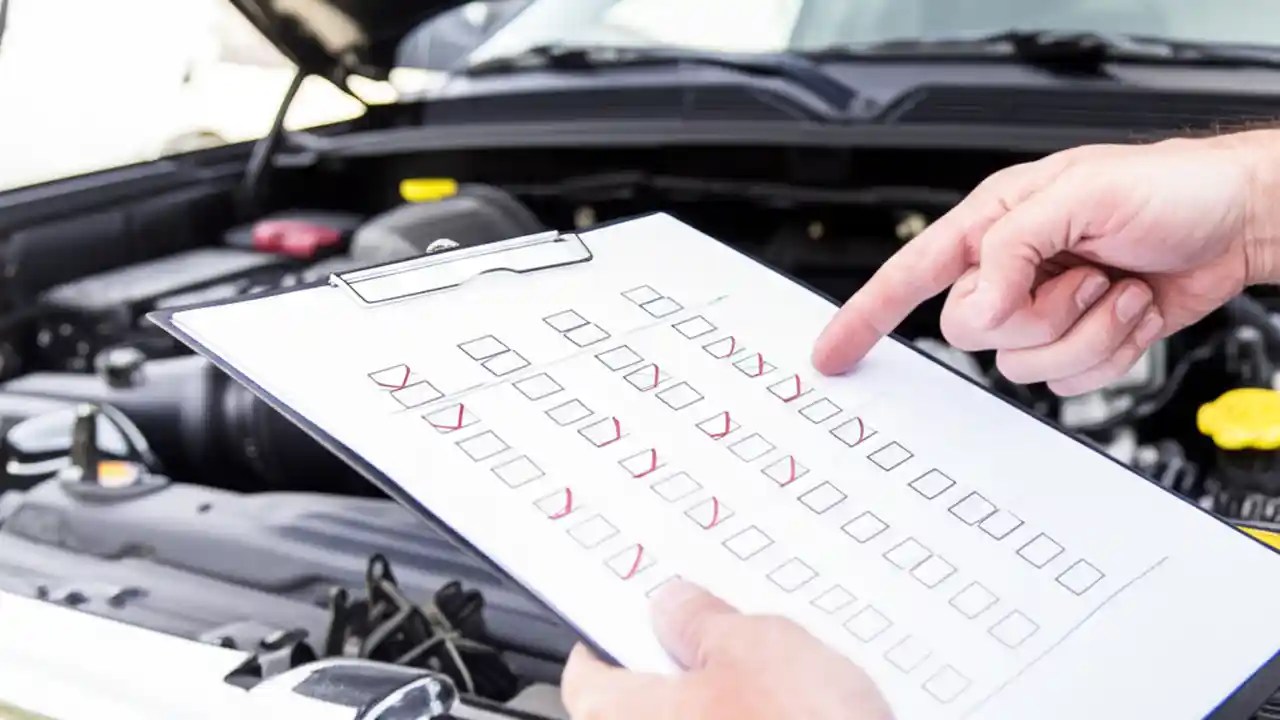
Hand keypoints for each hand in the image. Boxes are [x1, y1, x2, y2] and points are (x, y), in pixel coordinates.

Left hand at [559, 580, 891, 718]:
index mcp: (619, 716)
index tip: (647, 617)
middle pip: (641, 705)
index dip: (618, 635)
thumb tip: (675, 605)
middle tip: (733, 645)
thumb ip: (701, 620)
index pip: (586, 672)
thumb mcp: (757, 644)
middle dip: (684, 672)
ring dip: (725, 707)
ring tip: (784, 691)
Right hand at [811, 130, 1279, 394]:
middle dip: (1033, 314)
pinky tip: (1128, 308)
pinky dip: (1109, 351)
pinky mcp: (1081, 342)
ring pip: (1021, 365)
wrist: (1239, 221)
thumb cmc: (1170, 187)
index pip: (909, 274)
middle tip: (1078, 276)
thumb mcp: (1081, 194)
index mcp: (992, 226)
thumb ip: (1012, 247)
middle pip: (970, 332)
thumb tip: (979, 301)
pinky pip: (1068, 381)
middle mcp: (1012, 271)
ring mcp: (1046, 311)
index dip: (865, 315)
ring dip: (1083, 332)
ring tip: (1112, 286)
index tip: (833, 353)